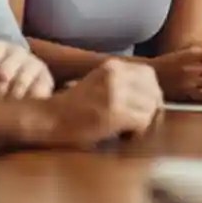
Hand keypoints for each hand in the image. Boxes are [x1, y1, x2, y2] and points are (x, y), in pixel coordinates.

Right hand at [36, 59, 162, 146]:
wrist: (48, 118)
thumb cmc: (73, 106)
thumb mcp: (98, 83)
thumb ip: (122, 81)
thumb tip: (152, 94)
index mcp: (113, 66)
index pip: (149, 74)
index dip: (151, 92)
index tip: (144, 106)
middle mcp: (116, 75)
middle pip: (153, 91)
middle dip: (151, 109)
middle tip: (140, 122)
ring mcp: (115, 93)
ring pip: (150, 107)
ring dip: (143, 122)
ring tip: (129, 130)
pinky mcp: (114, 113)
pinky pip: (142, 121)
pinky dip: (137, 132)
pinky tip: (124, 136)